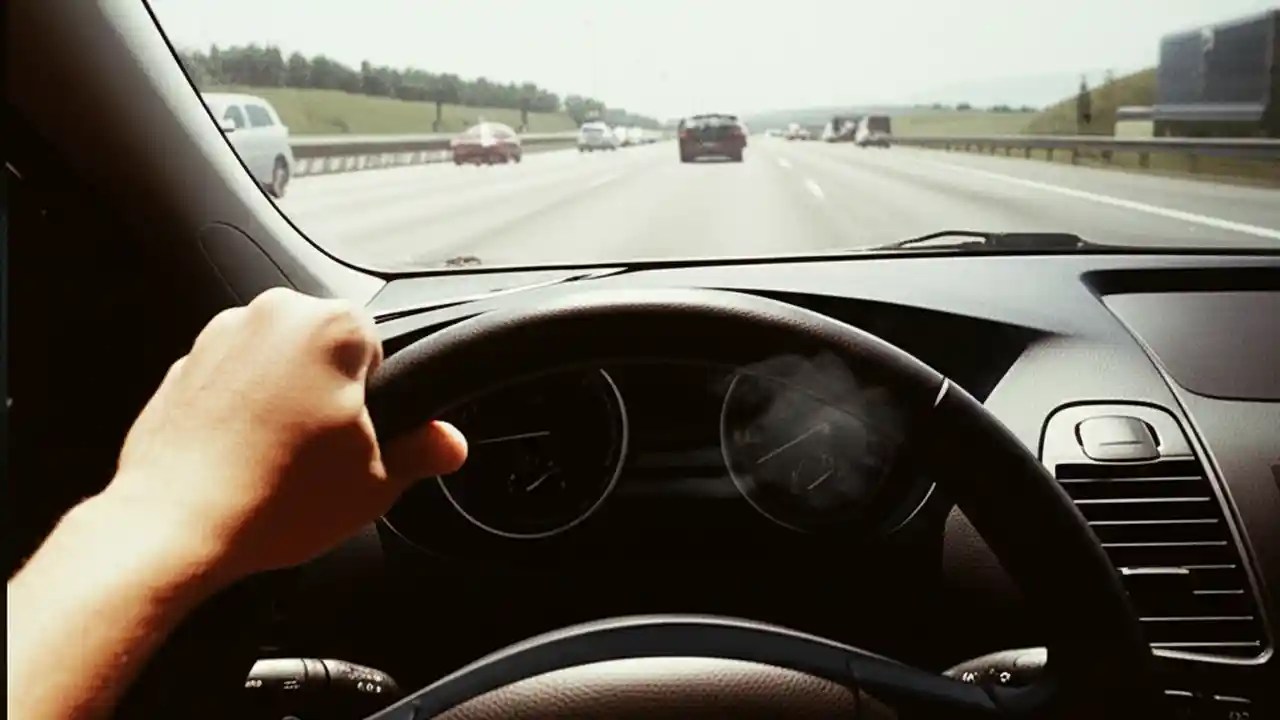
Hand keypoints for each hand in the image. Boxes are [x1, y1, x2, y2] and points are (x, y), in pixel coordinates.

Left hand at [100, 287, 466, 579]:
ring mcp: (219, 337)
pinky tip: (244, 460)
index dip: (378, 395)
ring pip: (279, 362)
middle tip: (323, 453)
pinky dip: (242, 411)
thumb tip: (449, 442)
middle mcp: (272, 315)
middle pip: (327, 348)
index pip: (380, 344)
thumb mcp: (375, 484)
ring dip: (286, 398)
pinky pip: (233, 381)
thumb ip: (423, 452)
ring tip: (280, 462)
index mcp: (330, 327)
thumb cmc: (274, 500)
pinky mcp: (182, 367)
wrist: (174, 528)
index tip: (362, 434)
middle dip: (330, 391)